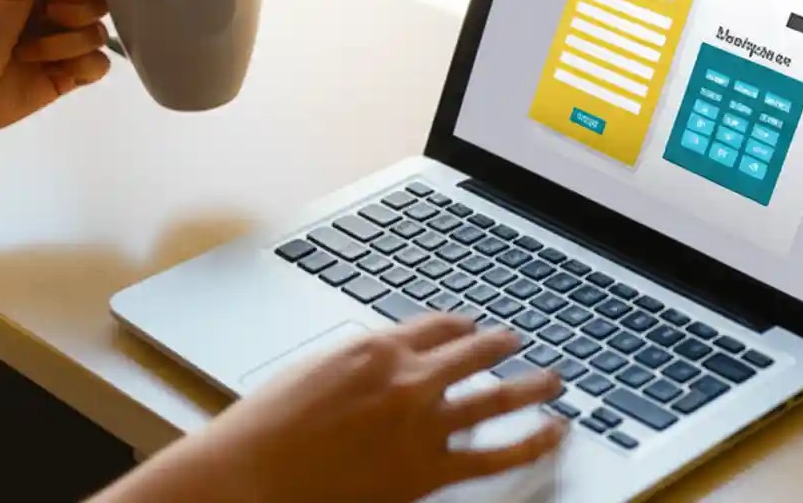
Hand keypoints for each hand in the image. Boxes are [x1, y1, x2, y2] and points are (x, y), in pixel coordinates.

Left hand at [0, 0, 110, 138]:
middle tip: (47, 20)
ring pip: (99, 36)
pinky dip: (81, 67)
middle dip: (76, 13)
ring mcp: (66, 47)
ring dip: (66, 45)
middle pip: (101, 5)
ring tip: (31, 54)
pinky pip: (100, 65)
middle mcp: (58, 15)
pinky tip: (57, 73)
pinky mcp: (72, 77)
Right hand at [96, 315, 566, 502]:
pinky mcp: (427, 470)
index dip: (460, 326)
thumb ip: (358, 366)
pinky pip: (494, 455)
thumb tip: (383, 365)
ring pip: (497, 396)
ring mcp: (422, 424)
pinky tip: (552, 434)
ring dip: (532, 385)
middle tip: (516, 343)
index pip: (437, 325)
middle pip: (474, 350)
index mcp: (376, 348)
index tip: (470, 328)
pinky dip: (530, 442)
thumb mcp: (312, 373)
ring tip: (554, 380)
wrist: (248, 478)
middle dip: (501, 344)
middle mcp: (407, 378)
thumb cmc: (265, 430)